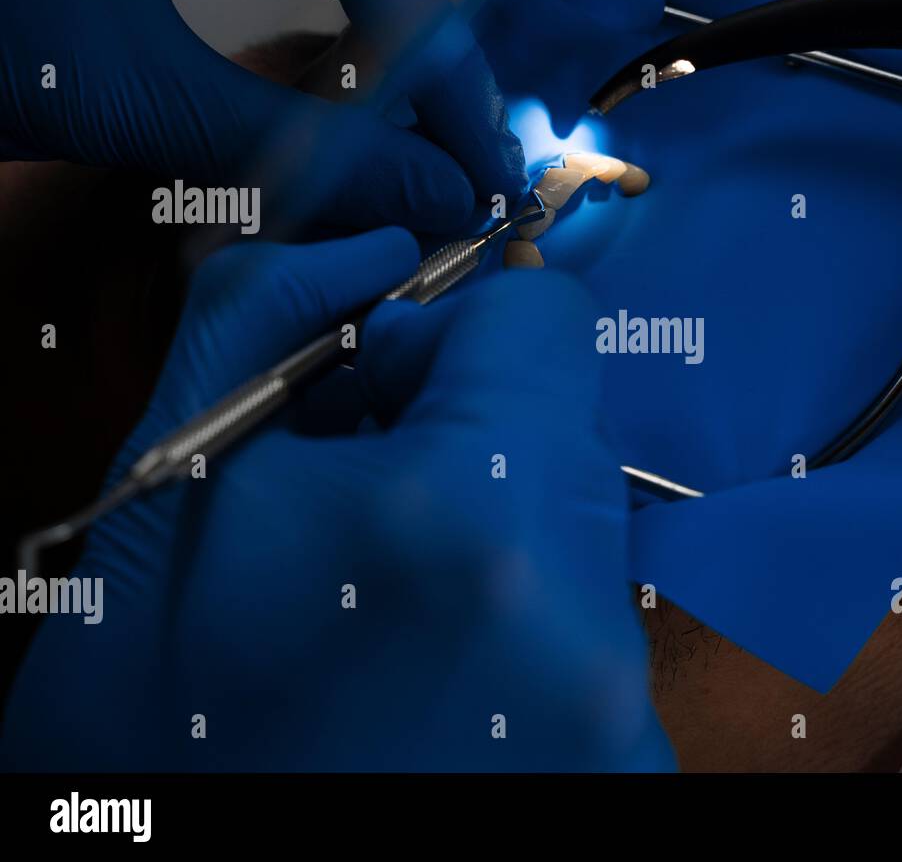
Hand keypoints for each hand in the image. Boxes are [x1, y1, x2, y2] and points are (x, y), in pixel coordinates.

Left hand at [0, 0, 662, 233]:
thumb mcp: (128, 86)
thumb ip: (297, 147)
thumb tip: (428, 195)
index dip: (442, 72)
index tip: (477, 162)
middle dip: (424, 56)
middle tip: (462, 153)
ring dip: (375, 39)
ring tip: (415, 128)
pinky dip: (311, 17)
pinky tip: (329, 82)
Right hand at [0, 230, 672, 771]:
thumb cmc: (152, 715)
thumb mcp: (170, 488)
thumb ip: (267, 321)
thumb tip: (380, 253)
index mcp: (470, 515)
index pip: (545, 318)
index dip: (447, 335)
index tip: (373, 398)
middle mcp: (583, 614)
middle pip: (566, 429)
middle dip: (465, 438)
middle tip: (357, 513)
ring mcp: (620, 709)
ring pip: (580, 530)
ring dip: (491, 535)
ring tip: (383, 607)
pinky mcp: (631, 766)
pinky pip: (593, 627)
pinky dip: (520, 623)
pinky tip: (430, 676)